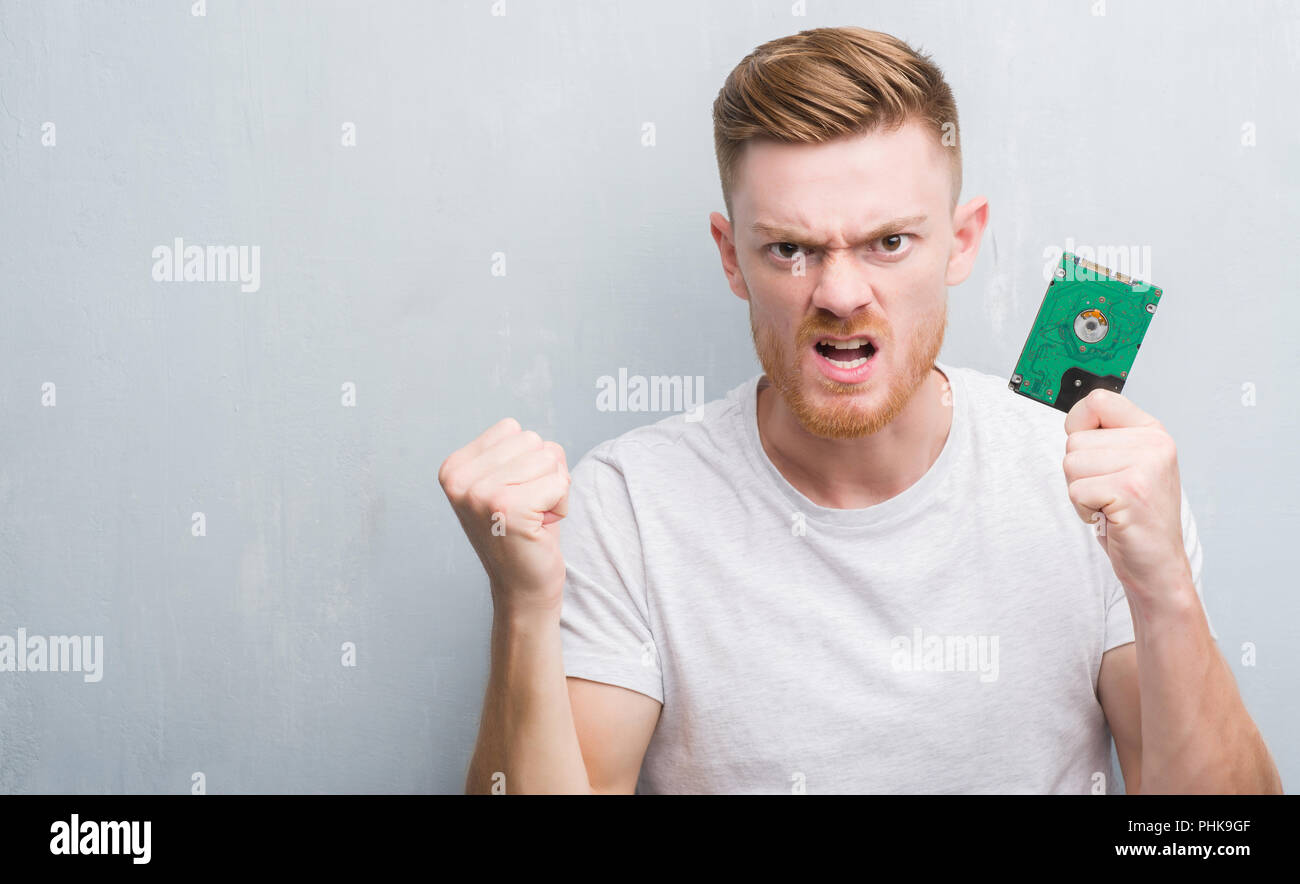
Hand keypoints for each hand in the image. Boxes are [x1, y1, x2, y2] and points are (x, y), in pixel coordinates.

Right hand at [438, 419, 570, 613]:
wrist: (522, 588)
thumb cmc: (522, 532)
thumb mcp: (504, 483)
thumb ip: (508, 453)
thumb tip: (524, 433)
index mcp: (453, 468)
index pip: (512, 428)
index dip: (528, 460)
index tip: (515, 494)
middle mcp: (459, 478)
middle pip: (532, 440)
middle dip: (544, 473)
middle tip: (528, 509)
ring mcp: (479, 493)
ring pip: (548, 457)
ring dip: (554, 488)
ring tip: (533, 517)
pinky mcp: (506, 508)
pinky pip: (559, 482)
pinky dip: (561, 504)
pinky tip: (540, 527)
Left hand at [1062, 389, 1191, 601]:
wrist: (1158, 564)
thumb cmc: (1135, 517)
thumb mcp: (1127, 466)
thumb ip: (1106, 438)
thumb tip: (1074, 414)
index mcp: (1152, 431)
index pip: (1098, 400)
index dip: (1078, 424)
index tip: (1089, 450)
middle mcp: (1154, 443)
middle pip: (1074, 440)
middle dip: (1079, 472)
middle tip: (1107, 493)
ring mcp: (1145, 465)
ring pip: (1071, 464)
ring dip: (1080, 491)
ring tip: (1109, 505)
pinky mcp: (1131, 490)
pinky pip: (1075, 490)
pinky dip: (1083, 509)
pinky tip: (1109, 517)